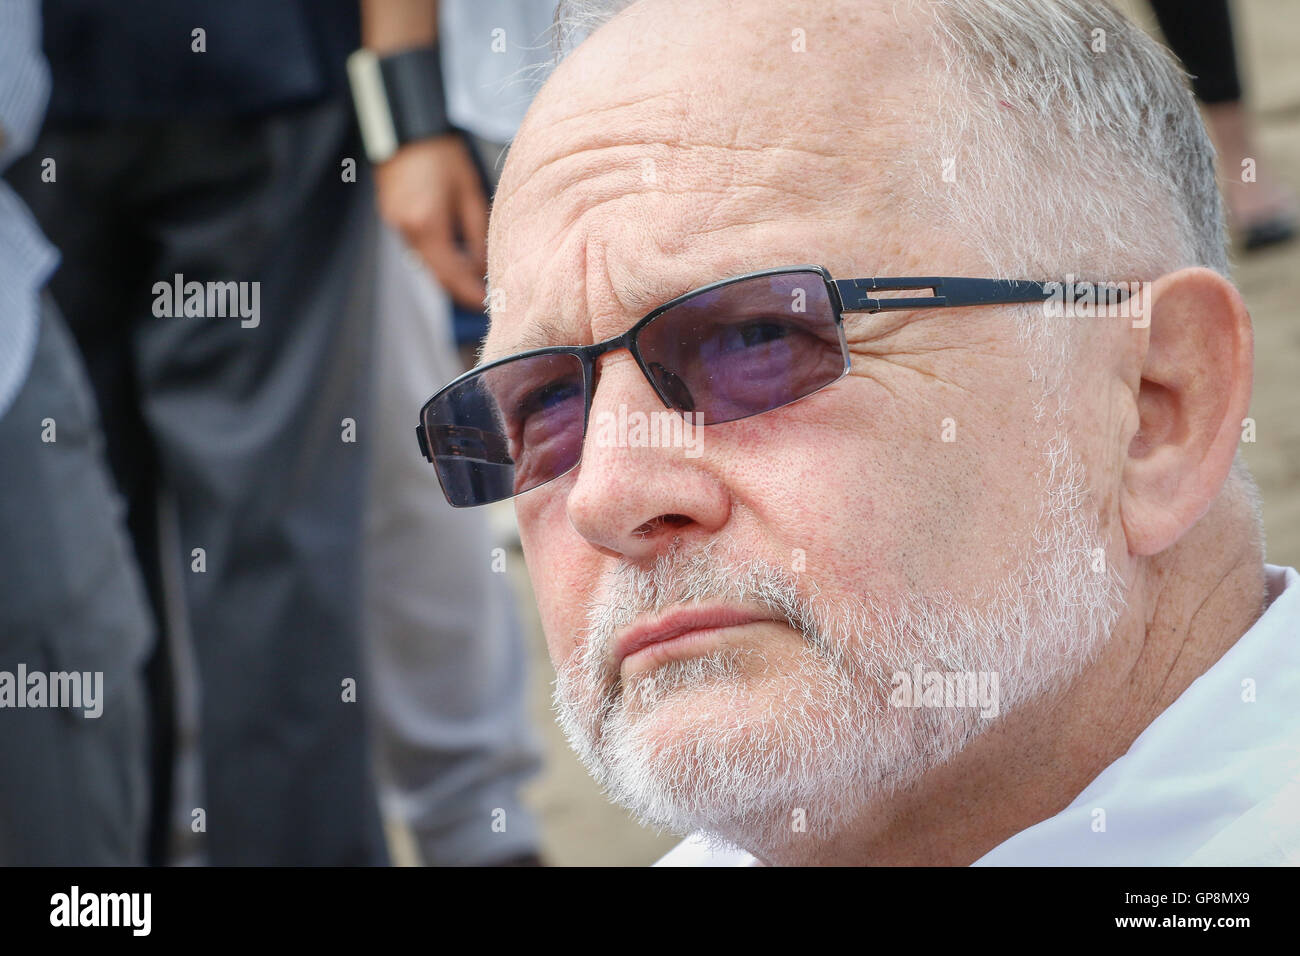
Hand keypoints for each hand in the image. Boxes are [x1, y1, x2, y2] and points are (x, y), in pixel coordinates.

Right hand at [375, 134, 489, 309]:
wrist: (406, 126)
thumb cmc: (442, 154)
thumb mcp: (469, 192)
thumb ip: (478, 232)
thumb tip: (484, 264)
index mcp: (427, 226)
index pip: (451, 275)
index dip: (470, 293)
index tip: (488, 305)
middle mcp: (407, 231)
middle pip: (436, 274)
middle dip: (460, 287)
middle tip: (485, 296)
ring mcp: (395, 225)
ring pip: (427, 261)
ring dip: (450, 270)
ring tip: (477, 274)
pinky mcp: (392, 217)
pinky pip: (418, 246)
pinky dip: (438, 254)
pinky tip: (457, 252)